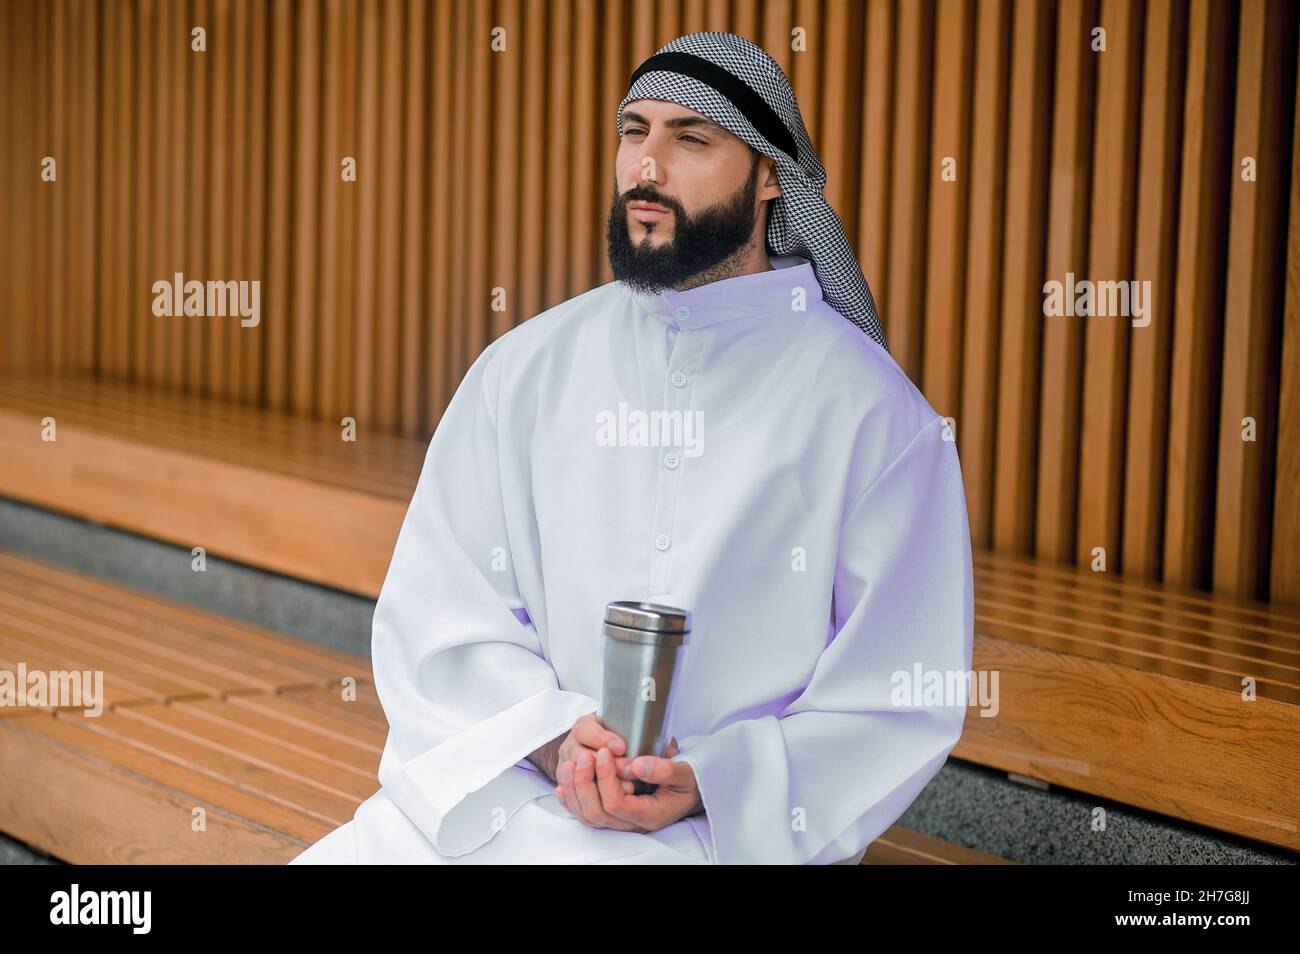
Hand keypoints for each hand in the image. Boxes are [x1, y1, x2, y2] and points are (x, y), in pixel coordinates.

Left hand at [556, 736, 702, 832]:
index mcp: (650, 814)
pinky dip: (571, 800)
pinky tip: (564, 784)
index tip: (605, 752)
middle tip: (586, 755)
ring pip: (587, 815)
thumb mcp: (687, 773)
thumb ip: (665, 769)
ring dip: (575, 789)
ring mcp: (621, 821)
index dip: (606, 778)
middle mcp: (632, 823)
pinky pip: (586, 814)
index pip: (617, 804)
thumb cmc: (689, 782)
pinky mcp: (613, 814)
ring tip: (572, 763)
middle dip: (586, 783)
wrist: (691, 791)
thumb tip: (637, 764)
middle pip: (597, 812)